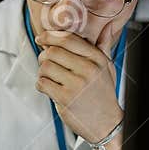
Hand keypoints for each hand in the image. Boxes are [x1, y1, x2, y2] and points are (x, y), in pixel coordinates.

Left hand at [35, 27, 122, 143]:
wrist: (107, 123)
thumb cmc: (104, 94)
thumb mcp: (107, 68)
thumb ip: (103, 46)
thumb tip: (107, 26)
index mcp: (96, 59)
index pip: (68, 39)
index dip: (50, 36)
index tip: (41, 38)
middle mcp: (87, 69)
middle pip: (52, 51)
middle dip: (43, 55)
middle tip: (45, 62)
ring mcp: (76, 84)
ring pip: (45, 67)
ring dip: (42, 72)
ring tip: (49, 77)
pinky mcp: (65, 99)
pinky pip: (42, 83)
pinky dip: (41, 85)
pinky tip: (49, 88)